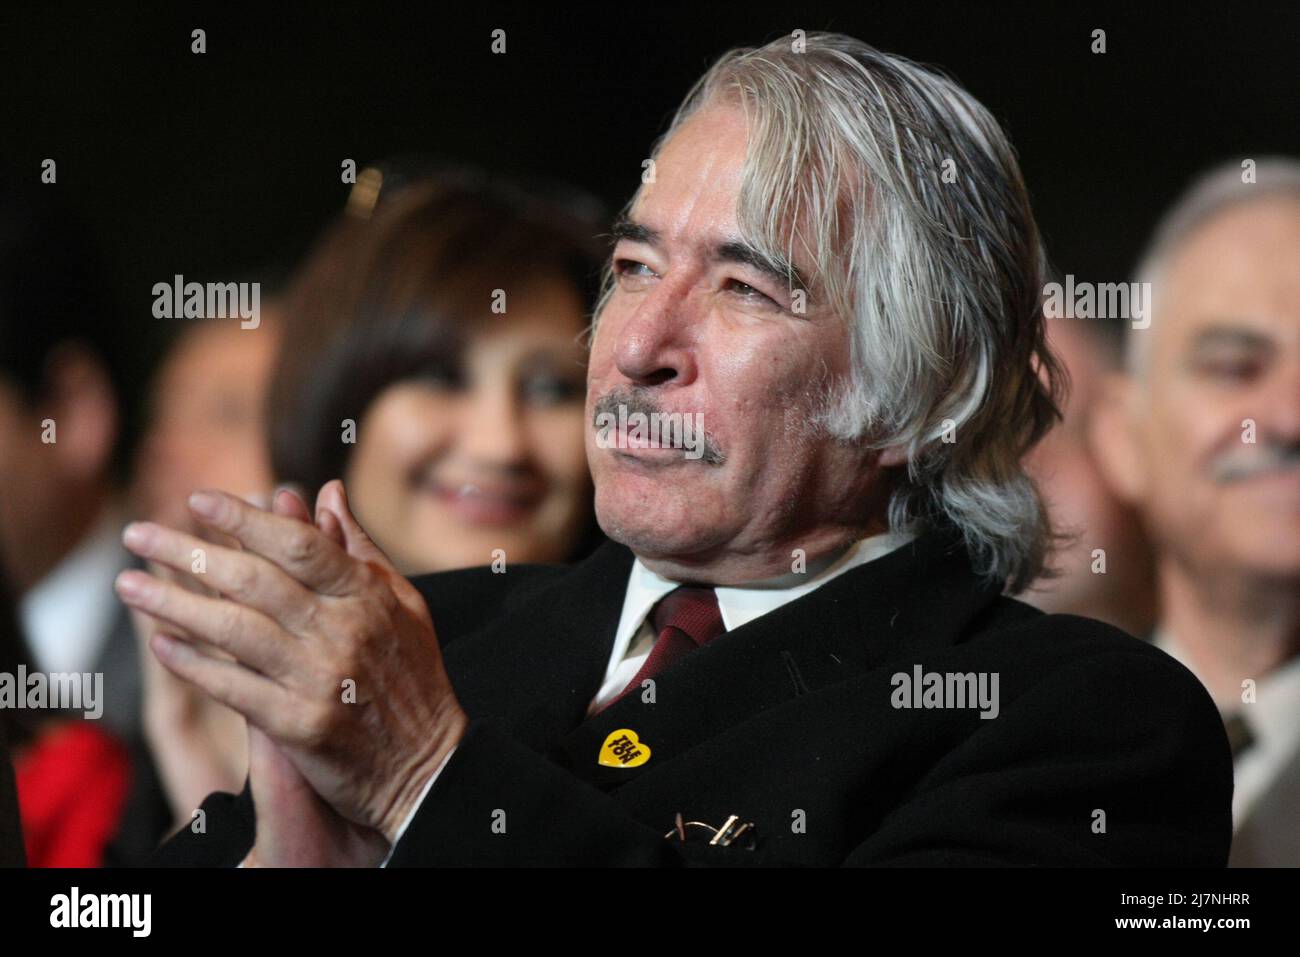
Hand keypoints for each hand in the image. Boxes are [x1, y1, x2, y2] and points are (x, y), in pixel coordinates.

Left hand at [116, 479, 467, 841]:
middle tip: (137, 535)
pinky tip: (161, 645)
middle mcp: (344, 631)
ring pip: (234, 631)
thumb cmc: (413, 677)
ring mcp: (321, 679)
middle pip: (254, 581)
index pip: (299, 545)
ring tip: (128, 586)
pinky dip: (194, 664)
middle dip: (188, 553)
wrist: (429, 765)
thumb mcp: (403, 603)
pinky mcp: (300, 725)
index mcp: (368, 595)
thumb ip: (359, 547)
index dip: (245, 519)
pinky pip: (234, 687)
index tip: (198, 500)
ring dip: (174, 605)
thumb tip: (325, 492)